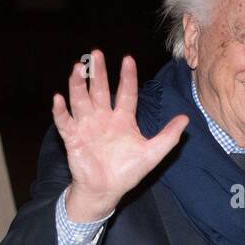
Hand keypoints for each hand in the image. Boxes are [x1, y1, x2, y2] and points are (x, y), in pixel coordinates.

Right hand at [52, 50, 189, 222]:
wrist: (106, 191)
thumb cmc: (127, 172)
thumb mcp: (152, 154)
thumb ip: (168, 136)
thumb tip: (186, 119)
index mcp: (122, 119)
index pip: (126, 93)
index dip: (127, 77)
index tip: (128, 59)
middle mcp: (103, 118)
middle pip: (100, 90)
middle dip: (98, 72)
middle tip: (96, 53)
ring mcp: (87, 126)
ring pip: (81, 100)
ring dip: (78, 84)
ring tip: (78, 68)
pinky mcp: (73, 138)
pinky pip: (65, 122)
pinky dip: (61, 111)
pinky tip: (58, 98)